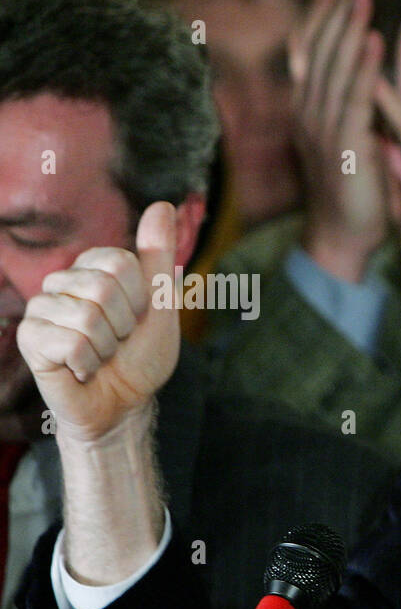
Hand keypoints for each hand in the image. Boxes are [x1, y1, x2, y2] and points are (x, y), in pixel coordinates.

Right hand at [17, 201, 179, 443]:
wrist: (123, 403)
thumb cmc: (141, 356)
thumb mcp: (161, 304)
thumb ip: (159, 256)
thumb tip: (162, 205)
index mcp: (93, 268)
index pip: (121, 262)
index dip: (140, 298)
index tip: (136, 319)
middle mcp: (62, 282)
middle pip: (104, 286)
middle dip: (124, 324)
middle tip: (118, 341)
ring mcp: (41, 308)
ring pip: (87, 316)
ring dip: (106, 347)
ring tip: (100, 355)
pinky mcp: (29, 338)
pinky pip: (70, 341)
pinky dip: (88, 362)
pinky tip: (82, 368)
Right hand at [291, 0, 386, 282]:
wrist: (342, 241)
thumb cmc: (351, 197)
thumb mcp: (346, 146)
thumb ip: (349, 116)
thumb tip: (363, 90)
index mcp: (308, 113)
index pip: (311, 55)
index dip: (320, 19)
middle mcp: (308, 114)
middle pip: (319, 51)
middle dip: (334, 11)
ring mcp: (323, 129)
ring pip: (335, 66)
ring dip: (348, 27)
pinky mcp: (345, 144)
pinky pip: (354, 96)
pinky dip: (363, 64)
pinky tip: (372, 37)